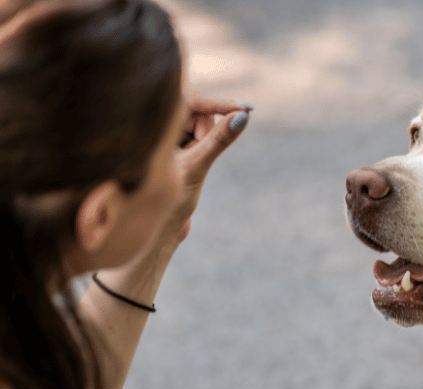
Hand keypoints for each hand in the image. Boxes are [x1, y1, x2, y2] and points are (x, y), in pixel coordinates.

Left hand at [163, 94, 251, 245]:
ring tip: (189, 166)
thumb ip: (219, 140)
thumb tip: (243, 117)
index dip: (219, 104)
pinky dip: (201, 148)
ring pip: (199, 125)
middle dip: (206, 134)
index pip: (193, 101)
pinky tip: (187, 167)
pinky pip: (198, 136)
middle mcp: (155, 126)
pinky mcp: (171, 144)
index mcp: (152, 125)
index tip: (245, 110)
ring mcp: (163, 135)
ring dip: (203, 144)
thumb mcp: (197, 166)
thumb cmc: (167, 201)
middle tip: (197, 157)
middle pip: (197, 113)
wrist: (155, 228)